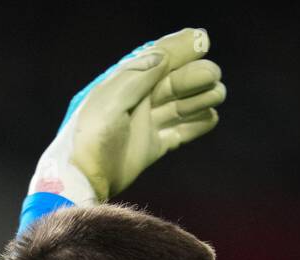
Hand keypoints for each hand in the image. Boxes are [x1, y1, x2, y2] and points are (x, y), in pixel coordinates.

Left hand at [28, 28, 226, 204]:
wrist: (82, 180)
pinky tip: (211, 118)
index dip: (179, 48)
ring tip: (218, 93)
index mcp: (122, 84)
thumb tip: (161, 56)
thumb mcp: (109, 103)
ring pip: (179, 106)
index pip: (155, 60)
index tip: (203, 40)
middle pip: (172, 82)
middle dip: (194, 75)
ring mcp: (144, 125)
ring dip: (199, 98)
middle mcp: (135, 102)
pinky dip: (195, 125)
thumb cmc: (89, 139)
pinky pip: (178, 133)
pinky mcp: (150, 148)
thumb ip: (135, 78)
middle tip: (214, 74)